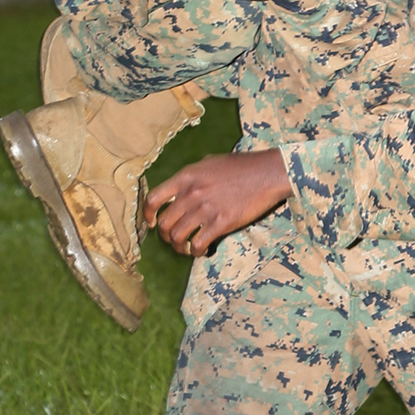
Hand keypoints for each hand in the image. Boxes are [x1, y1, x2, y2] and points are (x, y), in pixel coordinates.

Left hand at [144, 150, 290, 255]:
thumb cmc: (241, 166)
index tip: (152, 224)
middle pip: (165, 223)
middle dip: (165, 236)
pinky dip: (196, 252)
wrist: (267, 173)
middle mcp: (191, 194)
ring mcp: (205, 209)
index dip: (148, 214)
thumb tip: (182, 187)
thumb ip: (192, 175)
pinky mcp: (221, 223)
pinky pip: (199, 244)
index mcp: (186, 177)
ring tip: (186, 248)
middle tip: (173, 239)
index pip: (154, 198)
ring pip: (178, 237)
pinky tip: (201, 251)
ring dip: (179, 247)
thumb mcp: (210, 163)